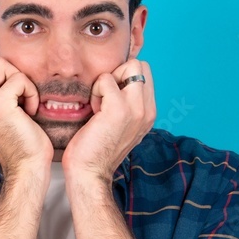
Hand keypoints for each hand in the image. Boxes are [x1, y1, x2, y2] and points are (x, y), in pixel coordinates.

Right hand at [0, 54, 52, 179]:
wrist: (26, 168)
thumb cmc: (20, 142)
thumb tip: (1, 64)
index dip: (3, 73)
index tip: (13, 95)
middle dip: (10, 72)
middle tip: (19, 96)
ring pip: (1, 64)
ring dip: (20, 81)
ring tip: (24, 103)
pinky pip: (18, 79)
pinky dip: (31, 92)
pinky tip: (30, 111)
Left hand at [61, 59, 155, 184]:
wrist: (90, 173)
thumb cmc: (97, 150)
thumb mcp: (120, 125)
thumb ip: (126, 105)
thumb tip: (116, 82)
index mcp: (149, 114)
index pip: (144, 74)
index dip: (124, 78)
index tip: (111, 100)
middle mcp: (147, 110)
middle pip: (140, 65)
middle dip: (119, 74)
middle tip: (106, 98)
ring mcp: (136, 109)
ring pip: (129, 66)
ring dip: (109, 81)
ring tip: (100, 105)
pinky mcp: (119, 109)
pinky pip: (106, 79)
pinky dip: (96, 90)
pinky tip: (93, 110)